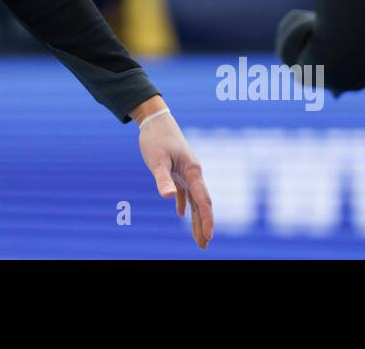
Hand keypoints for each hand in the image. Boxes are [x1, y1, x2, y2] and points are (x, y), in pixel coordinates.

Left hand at [139, 112, 213, 248]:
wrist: (155, 119)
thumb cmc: (156, 138)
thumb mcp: (157, 159)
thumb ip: (162, 178)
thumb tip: (168, 197)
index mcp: (192, 172)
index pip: (203, 201)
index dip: (207, 220)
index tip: (209, 237)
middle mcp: (193, 173)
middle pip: (202, 204)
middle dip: (204, 225)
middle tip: (203, 246)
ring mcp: (186, 172)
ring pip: (195, 200)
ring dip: (196, 219)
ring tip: (198, 238)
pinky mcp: (178, 170)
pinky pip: (184, 192)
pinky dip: (183, 204)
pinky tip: (180, 214)